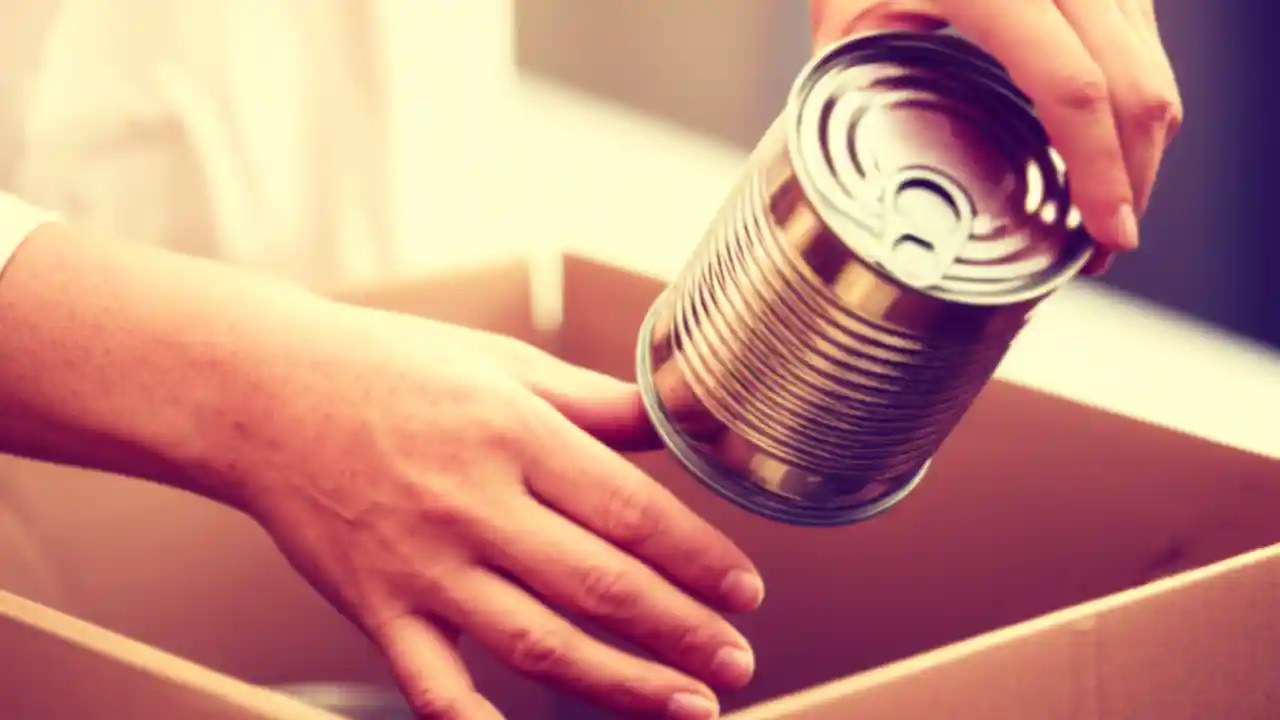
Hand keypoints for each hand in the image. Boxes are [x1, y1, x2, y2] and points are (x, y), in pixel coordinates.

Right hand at [227, 304, 763, 718]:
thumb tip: (682, 418)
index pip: (630, 510)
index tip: (746, 592)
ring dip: (620, 685)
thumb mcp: (503, 365)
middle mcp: (473, 504)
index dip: (698, 558)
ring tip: (688, 708)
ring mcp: (422, 564)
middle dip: (681, 632)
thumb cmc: (391, 370)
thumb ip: (595, 402)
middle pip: (599, 584)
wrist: (265, 393)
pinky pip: (433, 684)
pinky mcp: (375, 607)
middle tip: (737, 663)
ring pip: (537, 643)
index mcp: (514, 435)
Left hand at [810, 0, 1183, 274]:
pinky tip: (1108, 138)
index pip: (1073, 89)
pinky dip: (1136, 94)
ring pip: (1153, 57)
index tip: (1107, 233)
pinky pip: (1143, 33)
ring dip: (1143, 138)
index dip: (1100, 172)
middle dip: (1135, 172)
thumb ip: (863, 91)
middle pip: (1135, 82)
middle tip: (1109, 237)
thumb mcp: (843, 14)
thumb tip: (871, 173)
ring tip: (1108, 198)